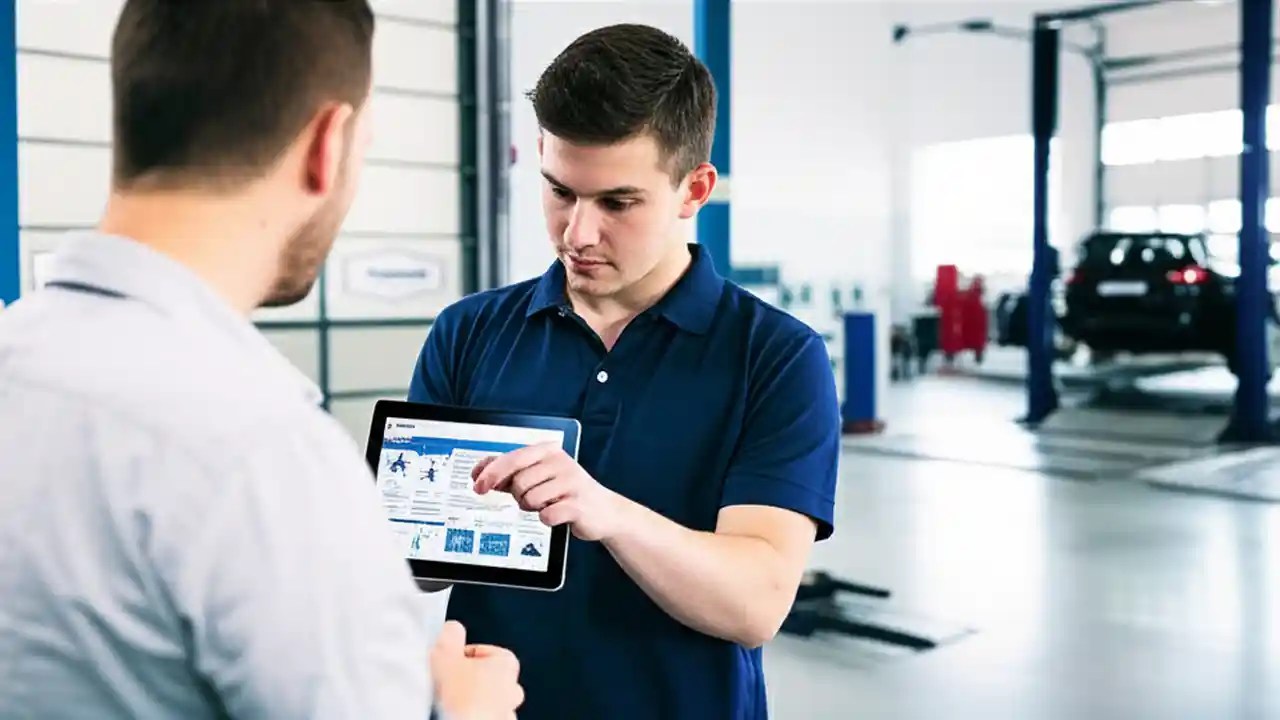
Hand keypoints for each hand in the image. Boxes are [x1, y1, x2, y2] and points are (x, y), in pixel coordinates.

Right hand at [430, 621, 522, 719]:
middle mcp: (513, 687)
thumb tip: (453, 629)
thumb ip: (451, 634)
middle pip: (486, 676)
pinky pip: (485, 717)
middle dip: (469, 679)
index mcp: (507, 662)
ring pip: (488, 701)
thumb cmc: (459, 696)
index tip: (448, 665)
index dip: (459, 657)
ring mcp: (508, 711)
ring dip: (472, 701)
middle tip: (449, 685)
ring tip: (453, 705)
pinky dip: (474, 715)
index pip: (479, 651)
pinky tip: (458, 715)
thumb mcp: (445, 653)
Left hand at [473, 442, 629, 541]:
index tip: (478, 485)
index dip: (490, 473)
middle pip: (518, 482)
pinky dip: (548, 518)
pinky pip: (546, 515)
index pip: (511, 458)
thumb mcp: (538, 476)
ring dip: (534, 508)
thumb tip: (480, 473)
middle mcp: (559, 462)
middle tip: (530, 499)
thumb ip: (510, 473)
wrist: (603, 511)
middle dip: (519, 496)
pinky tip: (559, 513)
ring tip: (549, 504)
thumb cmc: (566, 492)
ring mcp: (570, 482)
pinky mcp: (577, 504)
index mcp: (547, 451)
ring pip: (529, 500)